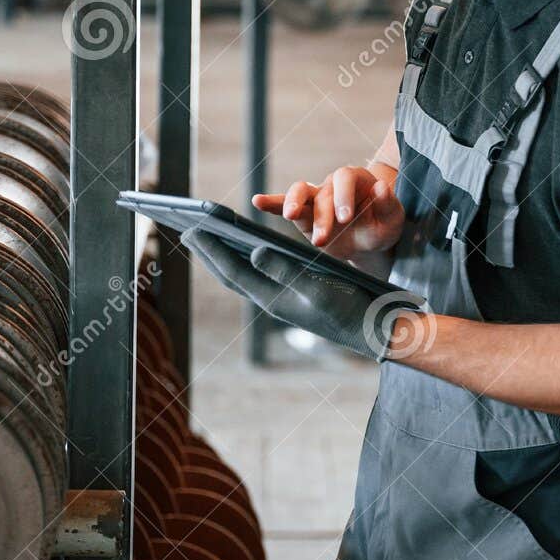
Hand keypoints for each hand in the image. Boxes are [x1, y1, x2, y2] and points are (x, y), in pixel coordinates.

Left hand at [182, 229, 423, 360]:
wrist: (372, 330)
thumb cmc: (349, 307)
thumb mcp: (317, 287)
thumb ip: (285, 269)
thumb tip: (252, 251)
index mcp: (274, 298)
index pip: (233, 270)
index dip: (210, 250)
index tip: (190, 230)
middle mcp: (272, 300)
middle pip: (231, 274)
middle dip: (209, 253)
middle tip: (188, 232)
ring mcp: (281, 301)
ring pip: (242, 277)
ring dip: (223, 258)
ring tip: (208, 241)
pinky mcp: (292, 298)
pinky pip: (258, 278)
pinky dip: (244, 263)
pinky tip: (244, 254)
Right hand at [253, 165, 402, 259]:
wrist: (370, 242)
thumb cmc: (383, 225)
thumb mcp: (393, 219)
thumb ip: (388, 204)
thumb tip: (381, 187)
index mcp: (357, 180)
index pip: (345, 177)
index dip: (343, 195)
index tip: (345, 218)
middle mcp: (334, 184)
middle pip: (322, 191)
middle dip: (322, 214)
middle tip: (323, 238)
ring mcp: (316, 198)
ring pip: (300, 191)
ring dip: (293, 203)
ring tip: (290, 215)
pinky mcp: (304, 214)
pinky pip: (284, 204)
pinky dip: (271, 202)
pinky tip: (257, 201)